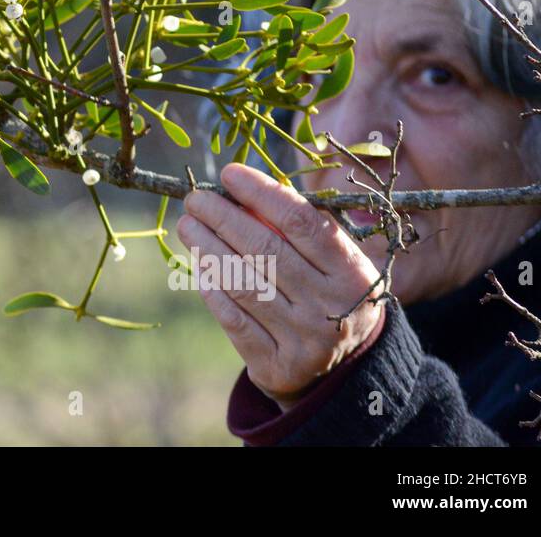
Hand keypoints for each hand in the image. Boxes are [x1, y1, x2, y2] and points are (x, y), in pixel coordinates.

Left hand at [176, 162, 383, 410]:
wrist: (344, 365)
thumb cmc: (329, 290)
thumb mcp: (338, 259)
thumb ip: (304, 225)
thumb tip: (244, 185)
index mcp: (352, 273)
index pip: (301, 222)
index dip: (261, 193)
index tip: (229, 174)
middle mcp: (331, 308)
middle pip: (266, 250)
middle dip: (223, 217)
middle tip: (195, 198)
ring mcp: (304, 341)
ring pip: (244, 285)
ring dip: (208, 249)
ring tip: (188, 226)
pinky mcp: (278, 366)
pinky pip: (234, 321)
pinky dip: (213, 291)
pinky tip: (199, 267)